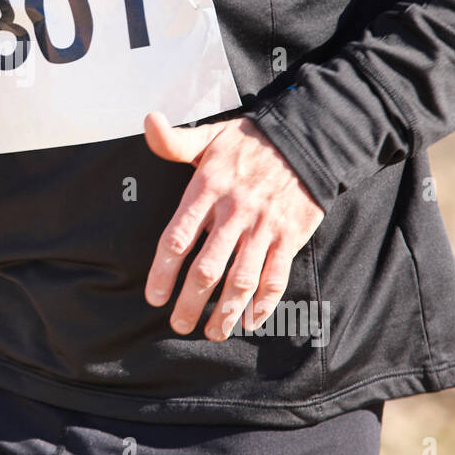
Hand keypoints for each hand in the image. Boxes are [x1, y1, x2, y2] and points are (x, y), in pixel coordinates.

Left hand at [143, 112, 324, 339]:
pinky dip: (264, 303)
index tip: (154, 296)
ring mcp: (263, 227)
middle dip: (190, 302)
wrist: (306, 139)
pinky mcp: (289, 236)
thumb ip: (174, 141)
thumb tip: (148, 122)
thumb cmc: (249, 142)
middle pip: (207, 268)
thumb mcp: (209, 136)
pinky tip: (250, 320)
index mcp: (208, 189)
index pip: (178, 237)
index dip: (163, 271)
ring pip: (241, 280)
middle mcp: (234, 212)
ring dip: (225, 311)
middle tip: (178, 325)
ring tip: (212, 332)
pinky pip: (275, 276)